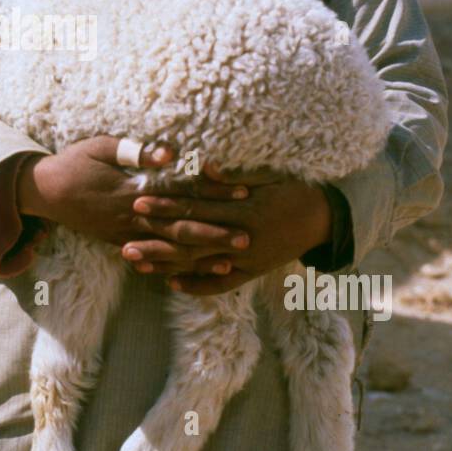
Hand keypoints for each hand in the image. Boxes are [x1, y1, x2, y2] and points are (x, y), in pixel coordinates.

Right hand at [16, 139, 246, 250]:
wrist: (44, 192)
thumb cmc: (74, 162)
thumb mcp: (100, 146)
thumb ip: (134, 150)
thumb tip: (168, 152)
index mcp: (133, 188)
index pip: (182, 190)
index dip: (213, 191)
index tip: (242, 192)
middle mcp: (132, 216)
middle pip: (182, 226)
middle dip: (215, 233)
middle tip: (247, 238)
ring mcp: (125, 234)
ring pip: (169, 248)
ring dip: (200, 256)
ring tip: (230, 262)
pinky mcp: (119, 243)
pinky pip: (152, 259)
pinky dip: (174, 266)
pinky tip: (193, 272)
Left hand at [125, 158, 332, 295]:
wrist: (325, 218)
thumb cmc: (293, 190)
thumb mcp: (267, 176)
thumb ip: (234, 176)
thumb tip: (204, 165)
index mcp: (243, 210)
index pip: (196, 208)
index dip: (166, 205)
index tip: (139, 202)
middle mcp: (242, 238)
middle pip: (191, 239)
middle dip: (157, 238)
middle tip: (126, 236)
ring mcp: (247, 259)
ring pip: (200, 264)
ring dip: (166, 264)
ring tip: (136, 263)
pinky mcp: (253, 272)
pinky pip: (221, 284)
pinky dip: (197, 285)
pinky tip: (171, 284)